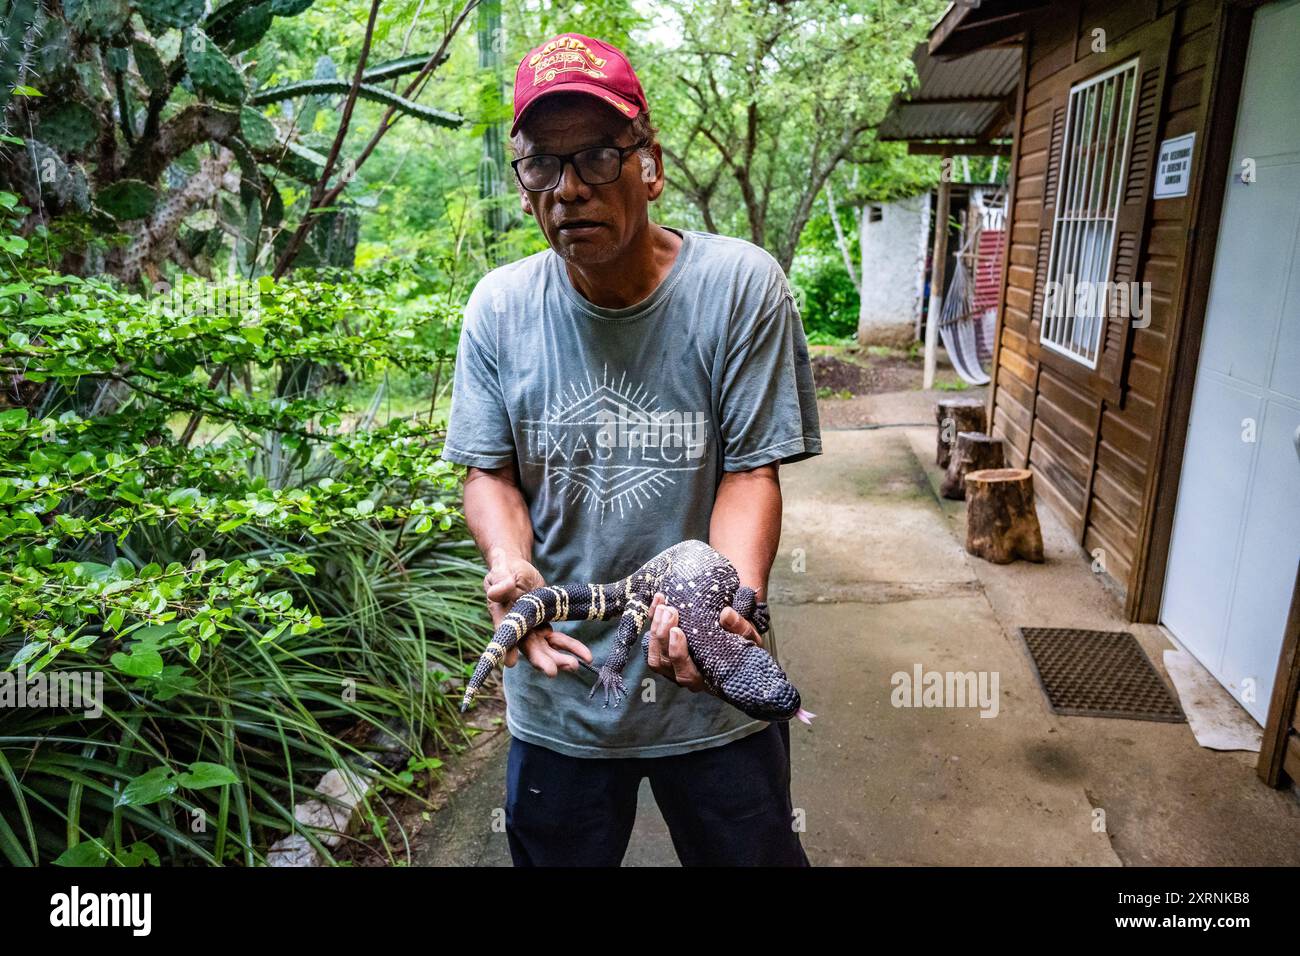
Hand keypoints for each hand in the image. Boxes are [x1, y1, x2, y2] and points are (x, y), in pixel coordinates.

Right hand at [483, 552, 591, 676]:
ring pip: (546, 649)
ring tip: (575, 665)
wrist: (517, 573)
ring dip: (559, 658)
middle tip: (552, 672)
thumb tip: (495, 593)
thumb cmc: (506, 572)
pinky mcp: (544, 628)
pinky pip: (559, 641)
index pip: (504, 634)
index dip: (507, 649)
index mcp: (504, 617)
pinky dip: (572, 648)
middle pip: (528, 648)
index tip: (511, 662)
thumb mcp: (502, 573)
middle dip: (541, 661)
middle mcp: (517, 630)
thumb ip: (501, 582)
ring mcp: (532, 632)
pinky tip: (587, 656)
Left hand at [645, 592, 763, 692]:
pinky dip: (652, 622)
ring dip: (655, 630)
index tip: (677, 630)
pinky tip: (658, 602)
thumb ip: (740, 627)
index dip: (678, 653)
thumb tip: (726, 614)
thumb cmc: (744, 645)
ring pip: (654, 656)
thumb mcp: (749, 638)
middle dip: (662, 636)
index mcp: (706, 678)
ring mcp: (674, 666)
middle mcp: (687, 676)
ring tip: (662, 607)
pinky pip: (651, 641)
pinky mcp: (666, 651)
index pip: (686, 674)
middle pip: (664, 663)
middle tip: (669, 611)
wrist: (738, 642)